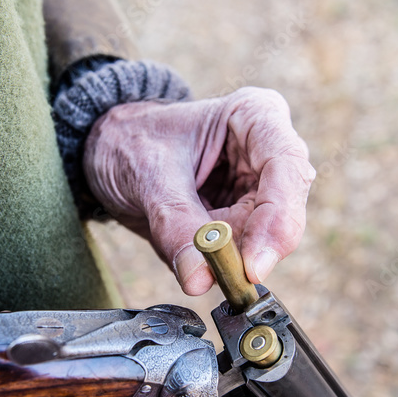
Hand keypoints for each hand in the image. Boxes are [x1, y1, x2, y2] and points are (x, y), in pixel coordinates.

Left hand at [84, 87, 314, 294]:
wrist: (110, 152)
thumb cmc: (131, 140)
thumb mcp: (148, 175)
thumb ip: (176, 225)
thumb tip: (200, 280)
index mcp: (255, 116)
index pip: (287, 167)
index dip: (278, 219)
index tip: (253, 265)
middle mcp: (267, 152)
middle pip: (283, 211)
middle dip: (249, 249)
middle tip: (220, 278)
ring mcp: (258, 189)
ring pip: (262, 241)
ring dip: (224, 258)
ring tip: (180, 243)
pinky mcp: (243, 221)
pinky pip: (237, 255)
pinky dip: (211, 262)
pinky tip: (184, 248)